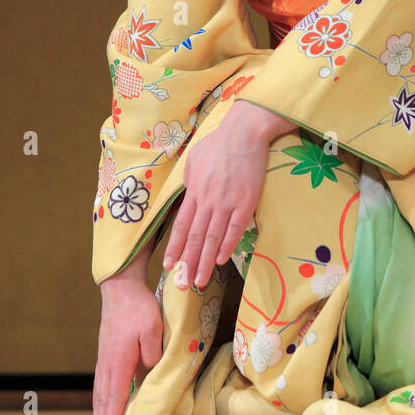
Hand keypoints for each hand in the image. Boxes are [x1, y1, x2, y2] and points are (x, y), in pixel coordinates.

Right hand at [87, 271, 162, 414]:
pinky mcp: (104, 358)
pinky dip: (99, 404)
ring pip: (100, 396)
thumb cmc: (138, 308)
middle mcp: (107, 365)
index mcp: (119, 361)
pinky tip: (100, 411)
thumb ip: (152, 352)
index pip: (115, 396)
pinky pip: (100, 387)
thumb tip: (151, 373)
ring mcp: (103, 362)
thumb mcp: (152, 327)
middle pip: (103, 402)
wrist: (120, 290)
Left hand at [163, 99, 291, 290]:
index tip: (169, 265)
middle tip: (183, 283)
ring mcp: (226, 202)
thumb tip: (186, 193)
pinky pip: (235, 228)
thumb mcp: (194, 159)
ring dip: (204, 261)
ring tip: (199, 279)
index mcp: (194, 191)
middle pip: (195, 237)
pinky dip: (227, 245)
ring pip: (212, 237)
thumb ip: (189, 180)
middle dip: (188, 262)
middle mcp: (207, 200)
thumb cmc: (219, 143)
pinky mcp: (246, 202)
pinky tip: (220, 259)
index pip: (181, 226)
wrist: (244, 131)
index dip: (174, 247)